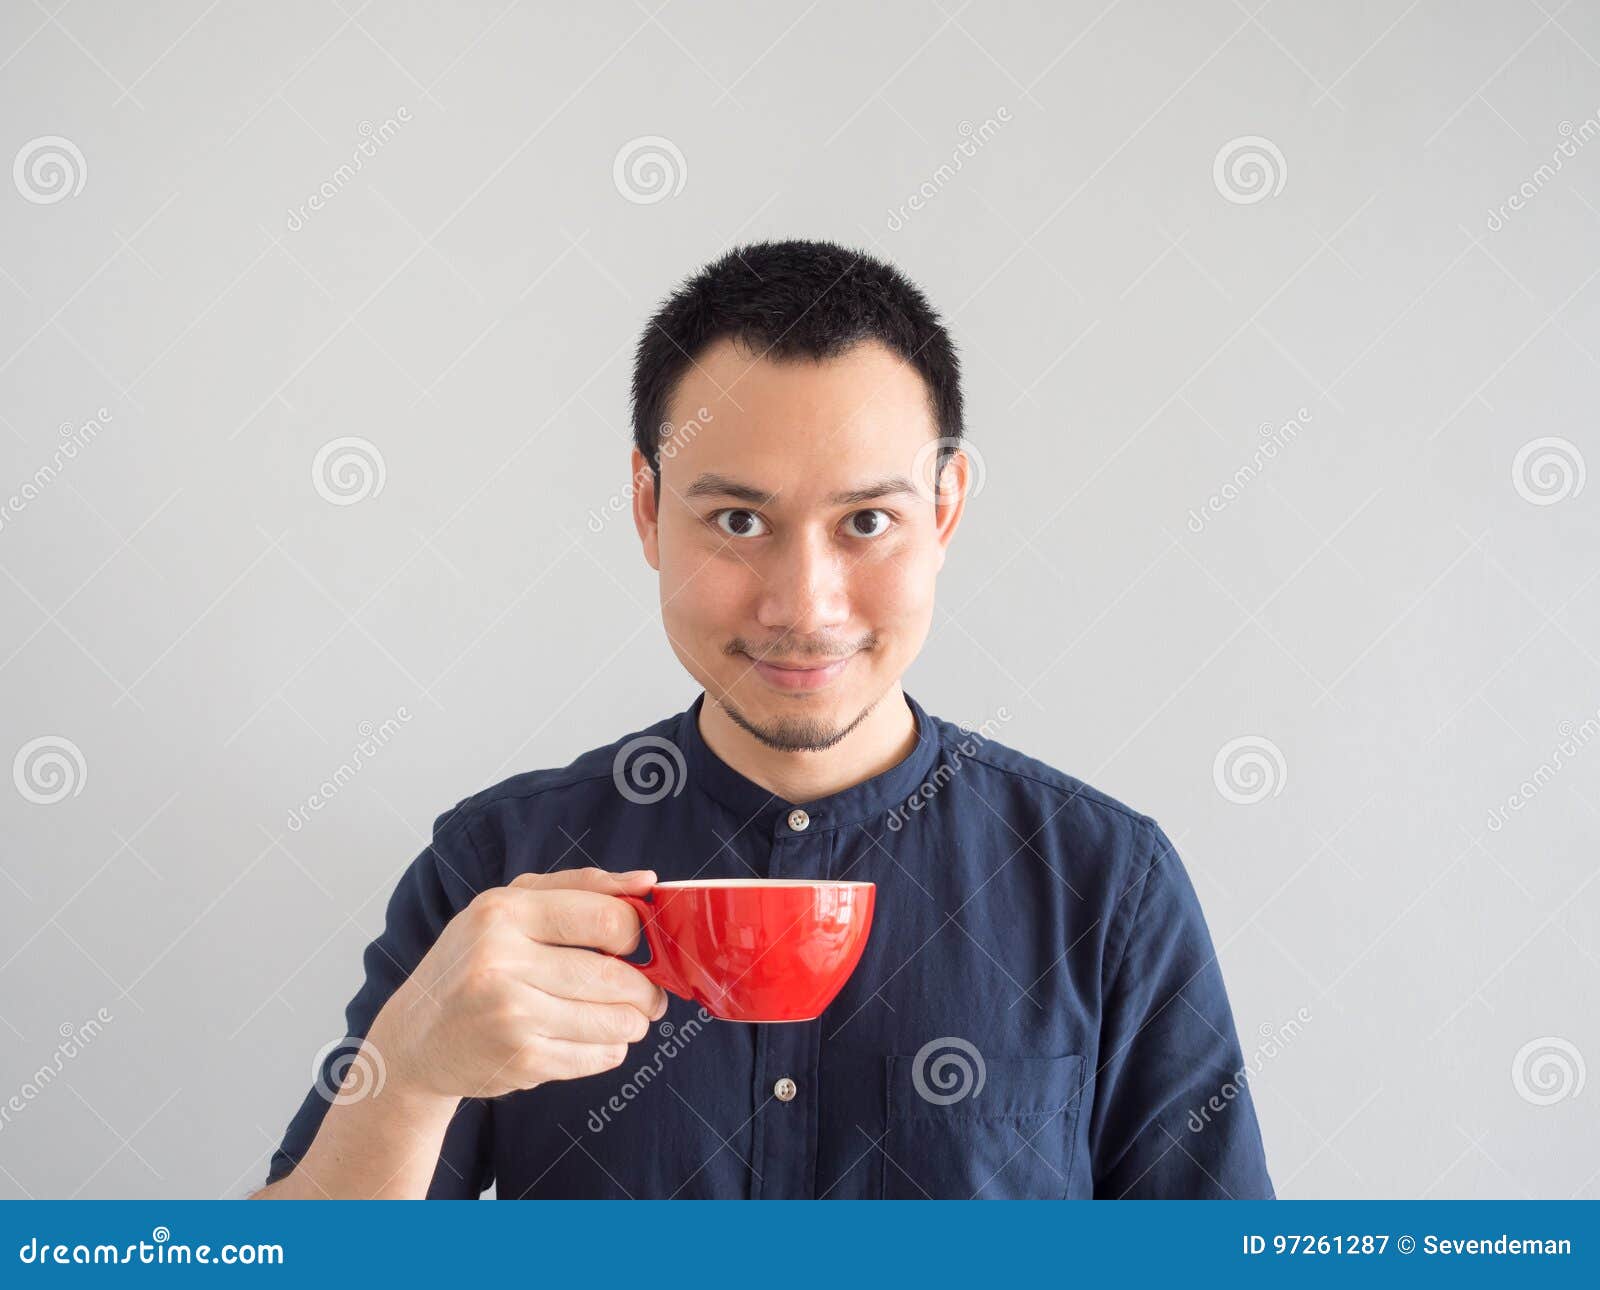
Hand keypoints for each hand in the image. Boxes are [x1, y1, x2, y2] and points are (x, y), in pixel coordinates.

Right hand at [368, 867, 667, 1101]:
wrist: (415, 1038)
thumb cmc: (474, 962)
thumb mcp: (511, 906)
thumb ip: (581, 886)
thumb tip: (647, 880)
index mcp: (503, 912)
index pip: (606, 917)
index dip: (637, 934)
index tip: (637, 946)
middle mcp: (501, 961)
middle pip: (615, 977)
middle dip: (646, 989)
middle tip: (649, 995)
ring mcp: (510, 1015)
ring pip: (614, 1022)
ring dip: (633, 1023)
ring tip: (626, 1018)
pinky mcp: (520, 1061)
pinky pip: (598, 1057)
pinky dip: (609, 1049)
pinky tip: (593, 1039)